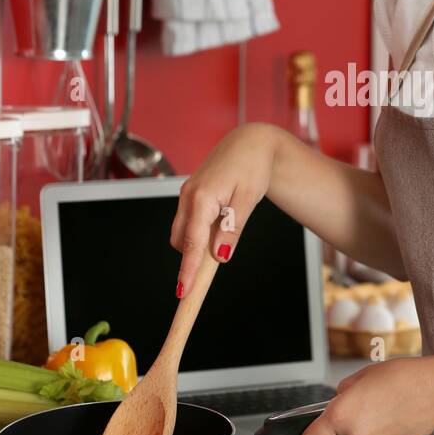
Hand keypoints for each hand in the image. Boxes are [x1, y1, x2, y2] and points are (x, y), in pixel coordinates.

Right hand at [170, 123, 277, 295]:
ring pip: (182, 232)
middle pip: (181, 241)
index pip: (192, 243)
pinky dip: (198, 233)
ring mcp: (187, 194)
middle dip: (190, 260)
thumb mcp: (248, 200)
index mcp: (202, 197)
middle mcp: (188, 196)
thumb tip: (220, 257)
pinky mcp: (191, 194)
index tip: (184, 292)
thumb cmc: (252, 166)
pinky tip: (217, 230)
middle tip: (205, 278)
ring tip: (221, 244)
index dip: (188, 270)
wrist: (250, 142)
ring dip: (195, 246)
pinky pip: (188, 221)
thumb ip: (232, 229)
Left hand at [300, 357, 433, 434]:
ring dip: (369, 428)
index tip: (312, 434)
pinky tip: (397, 415)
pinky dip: (385, 432)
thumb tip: (342, 398)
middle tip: (364, 407)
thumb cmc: (402, 378)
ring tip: (387, 406)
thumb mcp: (363, 374)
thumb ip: (346, 390)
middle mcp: (356, 434)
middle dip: (346, 427)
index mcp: (341, 414)